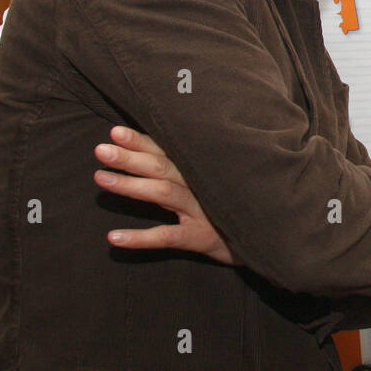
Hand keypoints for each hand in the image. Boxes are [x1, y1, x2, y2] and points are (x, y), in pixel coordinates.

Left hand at [94, 125, 240, 264]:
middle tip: (101, 150)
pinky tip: (114, 238)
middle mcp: (200, 186)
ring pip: (164, 193)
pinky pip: (168, 237)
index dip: (141, 141)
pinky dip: (141, 238)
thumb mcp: (213, 185)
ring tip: (101, 178)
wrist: (269, 237)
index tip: (114, 132)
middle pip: (162, 167)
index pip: (167, 151)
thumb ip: (186, 172)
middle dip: (130, 157)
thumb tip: (149, 158)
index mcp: (200, 171)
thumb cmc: (232, 208)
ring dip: (131, 185)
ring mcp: (202, 211)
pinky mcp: (202, 238)